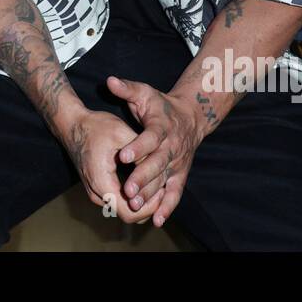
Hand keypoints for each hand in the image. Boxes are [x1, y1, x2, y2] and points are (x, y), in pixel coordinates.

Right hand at [58, 109, 153, 222]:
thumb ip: (140, 153)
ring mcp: (96, 193)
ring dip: (142, 203)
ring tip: (157, 184)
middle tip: (164, 188)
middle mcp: (97, 194)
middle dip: (149, 206)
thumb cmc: (95, 127)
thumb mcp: (121, 134)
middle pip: (129, 215)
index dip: (150, 206)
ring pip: (125, 211)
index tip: (163, 189)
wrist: (72, 125)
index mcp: (101, 182)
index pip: (130, 212)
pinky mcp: (98, 189)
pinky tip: (146, 182)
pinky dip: (134, 197)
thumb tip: (159, 168)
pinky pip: (119, 202)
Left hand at [108, 75, 200, 226]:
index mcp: (162, 127)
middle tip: (127, 191)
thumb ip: (127, 88)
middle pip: (157, 164)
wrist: (191, 116)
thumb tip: (110, 81)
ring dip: (151, 194)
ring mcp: (177, 163)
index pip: (150, 138)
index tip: (123, 156)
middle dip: (142, 178)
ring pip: (164, 181)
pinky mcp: (180, 174)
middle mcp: (171, 147)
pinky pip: (175, 193)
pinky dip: (167, 207)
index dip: (137, 147)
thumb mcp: (145, 92)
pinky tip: (157, 220)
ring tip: (135, 206)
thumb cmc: (161, 105)